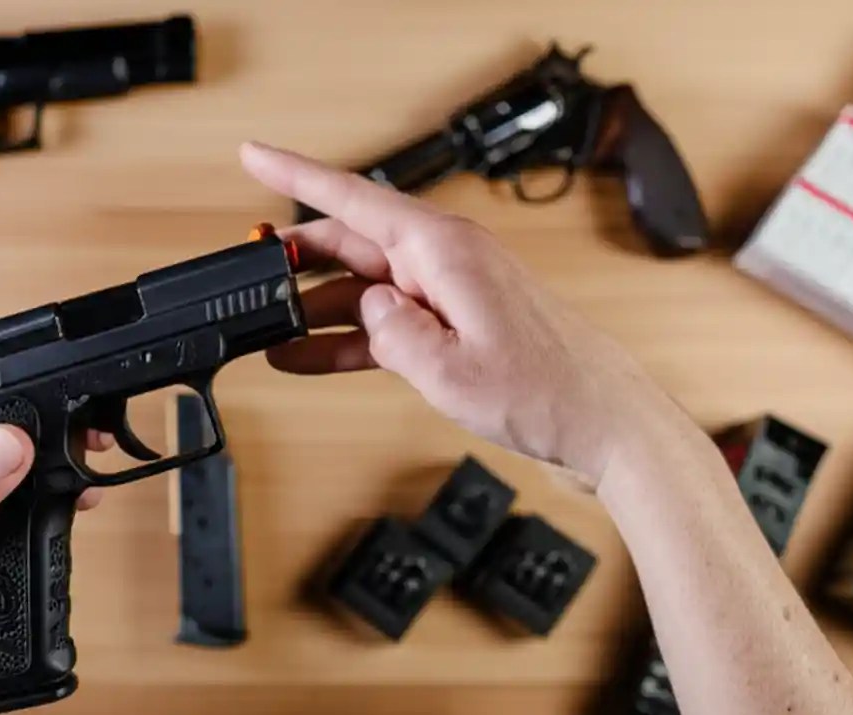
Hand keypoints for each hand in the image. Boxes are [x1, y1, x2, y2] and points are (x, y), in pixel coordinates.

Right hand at [241, 142, 711, 489]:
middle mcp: (444, 261)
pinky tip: (308, 358)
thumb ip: (392, 335)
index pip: (353, 198)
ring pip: (362, 287)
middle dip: (295, 258)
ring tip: (268, 332)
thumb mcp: (452, 371)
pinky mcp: (455, 324)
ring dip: (315, 311)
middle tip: (249, 274)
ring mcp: (450, 292)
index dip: (295, 174)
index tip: (254, 155)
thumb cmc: (548, 391)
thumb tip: (364, 309)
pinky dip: (347, 339)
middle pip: (350, 242)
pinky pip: (386, 323)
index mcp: (443, 251)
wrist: (603, 421)